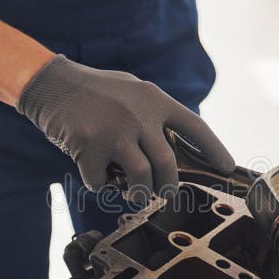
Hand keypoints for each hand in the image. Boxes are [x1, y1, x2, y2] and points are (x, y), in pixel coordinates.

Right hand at [17, 55, 234, 199]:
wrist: (51, 84)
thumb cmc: (94, 92)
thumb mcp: (131, 92)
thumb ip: (152, 115)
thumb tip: (171, 151)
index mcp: (154, 100)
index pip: (195, 128)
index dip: (215, 149)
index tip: (227, 167)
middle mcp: (139, 116)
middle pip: (167, 165)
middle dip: (168, 187)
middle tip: (163, 194)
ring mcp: (115, 132)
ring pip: (141, 179)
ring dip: (138, 194)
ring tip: (133, 194)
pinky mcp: (90, 148)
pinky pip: (103, 183)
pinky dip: (101, 186)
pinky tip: (96, 175)